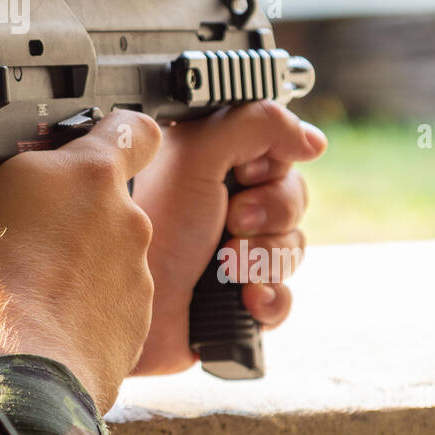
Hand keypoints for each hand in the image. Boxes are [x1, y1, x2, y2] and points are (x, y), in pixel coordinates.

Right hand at [0, 109, 161, 412]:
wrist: (0, 374)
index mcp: (87, 174)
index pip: (131, 130)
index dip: (112, 134)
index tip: (83, 151)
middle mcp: (125, 220)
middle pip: (103, 202)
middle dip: (66, 214)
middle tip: (15, 236)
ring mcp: (134, 279)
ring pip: (103, 258)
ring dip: (70, 266)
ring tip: (18, 290)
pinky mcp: (131, 330)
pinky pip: (103, 308)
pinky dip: (76, 312)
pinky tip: (36, 324)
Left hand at [129, 101, 326, 375]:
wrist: (124, 308)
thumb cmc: (148, 228)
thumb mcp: (195, 156)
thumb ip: (253, 126)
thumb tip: (309, 138)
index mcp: (206, 163)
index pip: (273, 147)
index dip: (271, 160)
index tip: (247, 171)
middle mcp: (220, 205)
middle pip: (291, 194)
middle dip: (271, 210)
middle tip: (234, 219)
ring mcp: (230, 252)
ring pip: (291, 245)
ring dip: (265, 255)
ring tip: (228, 263)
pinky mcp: (235, 299)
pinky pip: (283, 295)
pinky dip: (269, 297)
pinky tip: (246, 298)